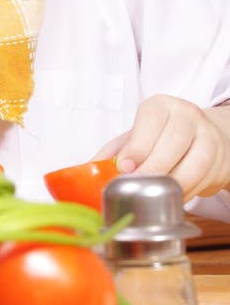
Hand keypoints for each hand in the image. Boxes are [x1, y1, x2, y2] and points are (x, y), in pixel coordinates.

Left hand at [93, 95, 229, 199]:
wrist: (202, 136)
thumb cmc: (162, 136)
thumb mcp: (136, 137)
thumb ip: (113, 151)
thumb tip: (88, 170)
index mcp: (161, 106)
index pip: (151, 118)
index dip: (138, 144)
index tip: (124, 166)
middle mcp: (187, 115)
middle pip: (175, 139)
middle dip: (154, 166)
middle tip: (137, 185)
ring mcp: (207, 135)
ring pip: (197, 159)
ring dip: (174, 182)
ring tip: (154, 196)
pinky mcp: (220, 158)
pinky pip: (205, 178)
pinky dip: (187, 192)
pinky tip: (171, 198)